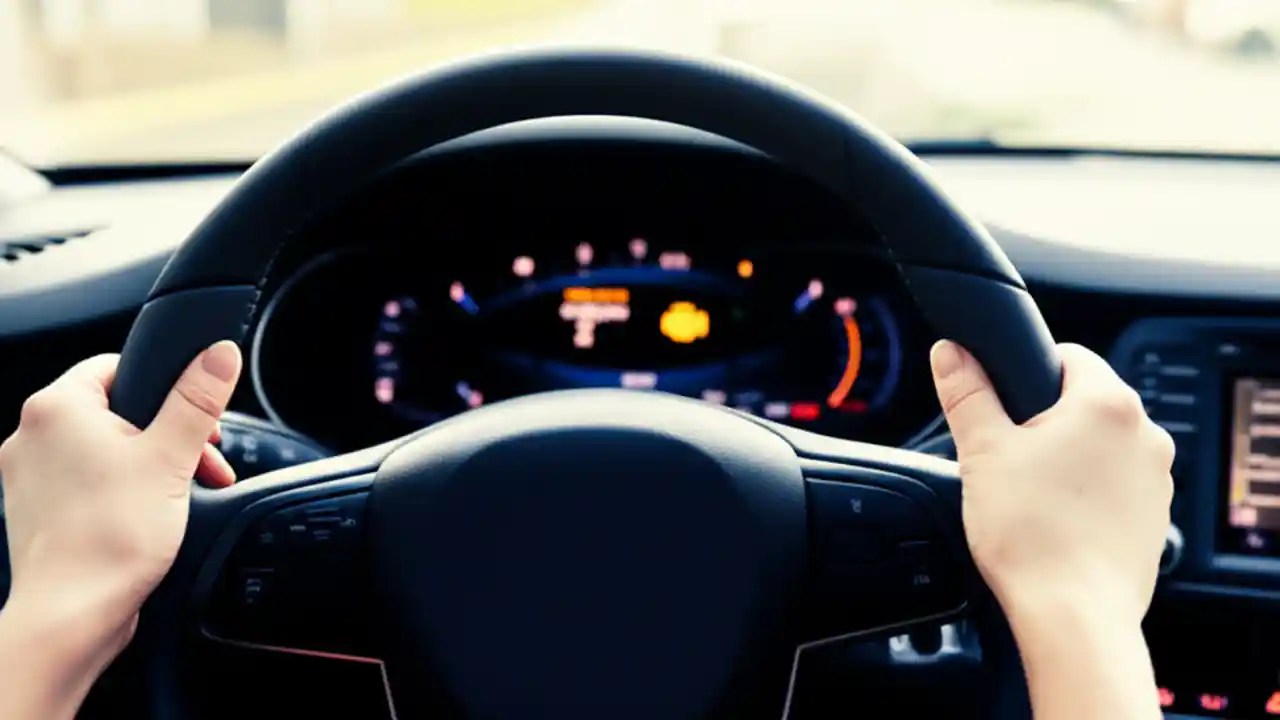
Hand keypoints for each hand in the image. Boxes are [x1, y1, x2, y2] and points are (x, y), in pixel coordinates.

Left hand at [0, 342, 240, 703]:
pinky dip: (121, 490)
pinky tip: (146, 515)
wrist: (71, 615)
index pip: (118, 366)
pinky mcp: (38, 509)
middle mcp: (31, 435)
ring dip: (149, 463)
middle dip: (167, 434)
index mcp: (56, 407)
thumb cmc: (108, 540)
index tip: (196, 418)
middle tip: (199, 462)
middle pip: (117, 411)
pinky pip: (88, 481)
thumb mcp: (171, 457)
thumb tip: (218, 354)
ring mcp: (29, 475)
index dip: (167, 388)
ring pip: (103, 448)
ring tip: (177, 493)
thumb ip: (197, 400)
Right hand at [931, 340, 1171, 719]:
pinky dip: (1085, 493)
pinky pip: (1114, 485)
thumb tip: (950, 352)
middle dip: (1042, 422)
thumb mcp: (983, 452)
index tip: (1000, 407)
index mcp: (1108, 403)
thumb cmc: (1031, 536)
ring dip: (1065, 457)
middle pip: (1082, 402)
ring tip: (1029, 495)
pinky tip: (1054, 521)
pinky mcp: (1155, 516)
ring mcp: (1157, 478)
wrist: (1072, 617)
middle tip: (1006, 459)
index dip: (1023, 374)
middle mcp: (1146, 434)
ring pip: (1098, 446)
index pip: (1066, 355)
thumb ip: (966, 393)